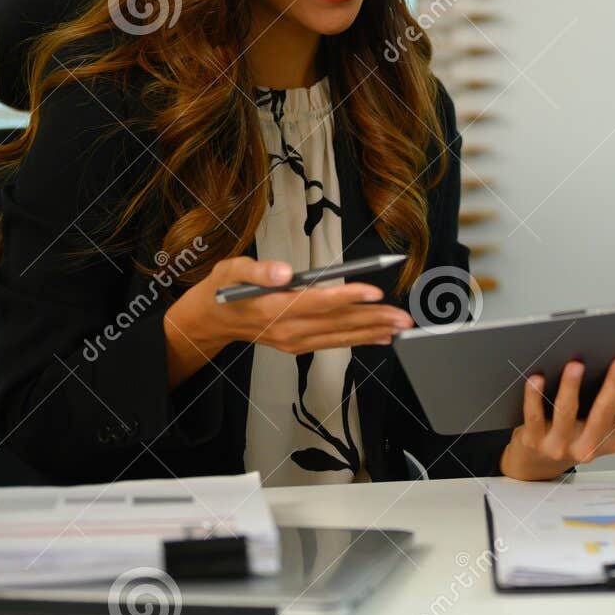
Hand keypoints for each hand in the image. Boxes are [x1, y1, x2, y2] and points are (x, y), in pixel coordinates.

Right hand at [164, 257, 413, 385]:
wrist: (210, 321)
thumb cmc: (223, 290)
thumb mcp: (230, 269)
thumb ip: (257, 270)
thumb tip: (283, 271)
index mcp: (271, 309)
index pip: (317, 302)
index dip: (347, 297)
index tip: (374, 292)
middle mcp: (286, 329)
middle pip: (336, 322)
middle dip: (373, 319)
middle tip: (403, 316)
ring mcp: (293, 341)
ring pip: (340, 335)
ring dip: (372, 331)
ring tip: (400, 327)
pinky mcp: (298, 345)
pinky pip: (334, 343)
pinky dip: (359, 340)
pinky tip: (381, 337)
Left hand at [499, 356, 614, 480]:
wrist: (534, 466)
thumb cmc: (571, 438)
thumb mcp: (599, 429)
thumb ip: (614, 404)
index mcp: (611, 439)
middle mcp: (587, 445)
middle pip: (604, 412)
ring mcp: (560, 444)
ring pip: (566, 411)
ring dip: (571, 386)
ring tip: (576, 364)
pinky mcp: (533, 440)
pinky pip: (533, 415)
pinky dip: (534, 396)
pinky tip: (537, 377)